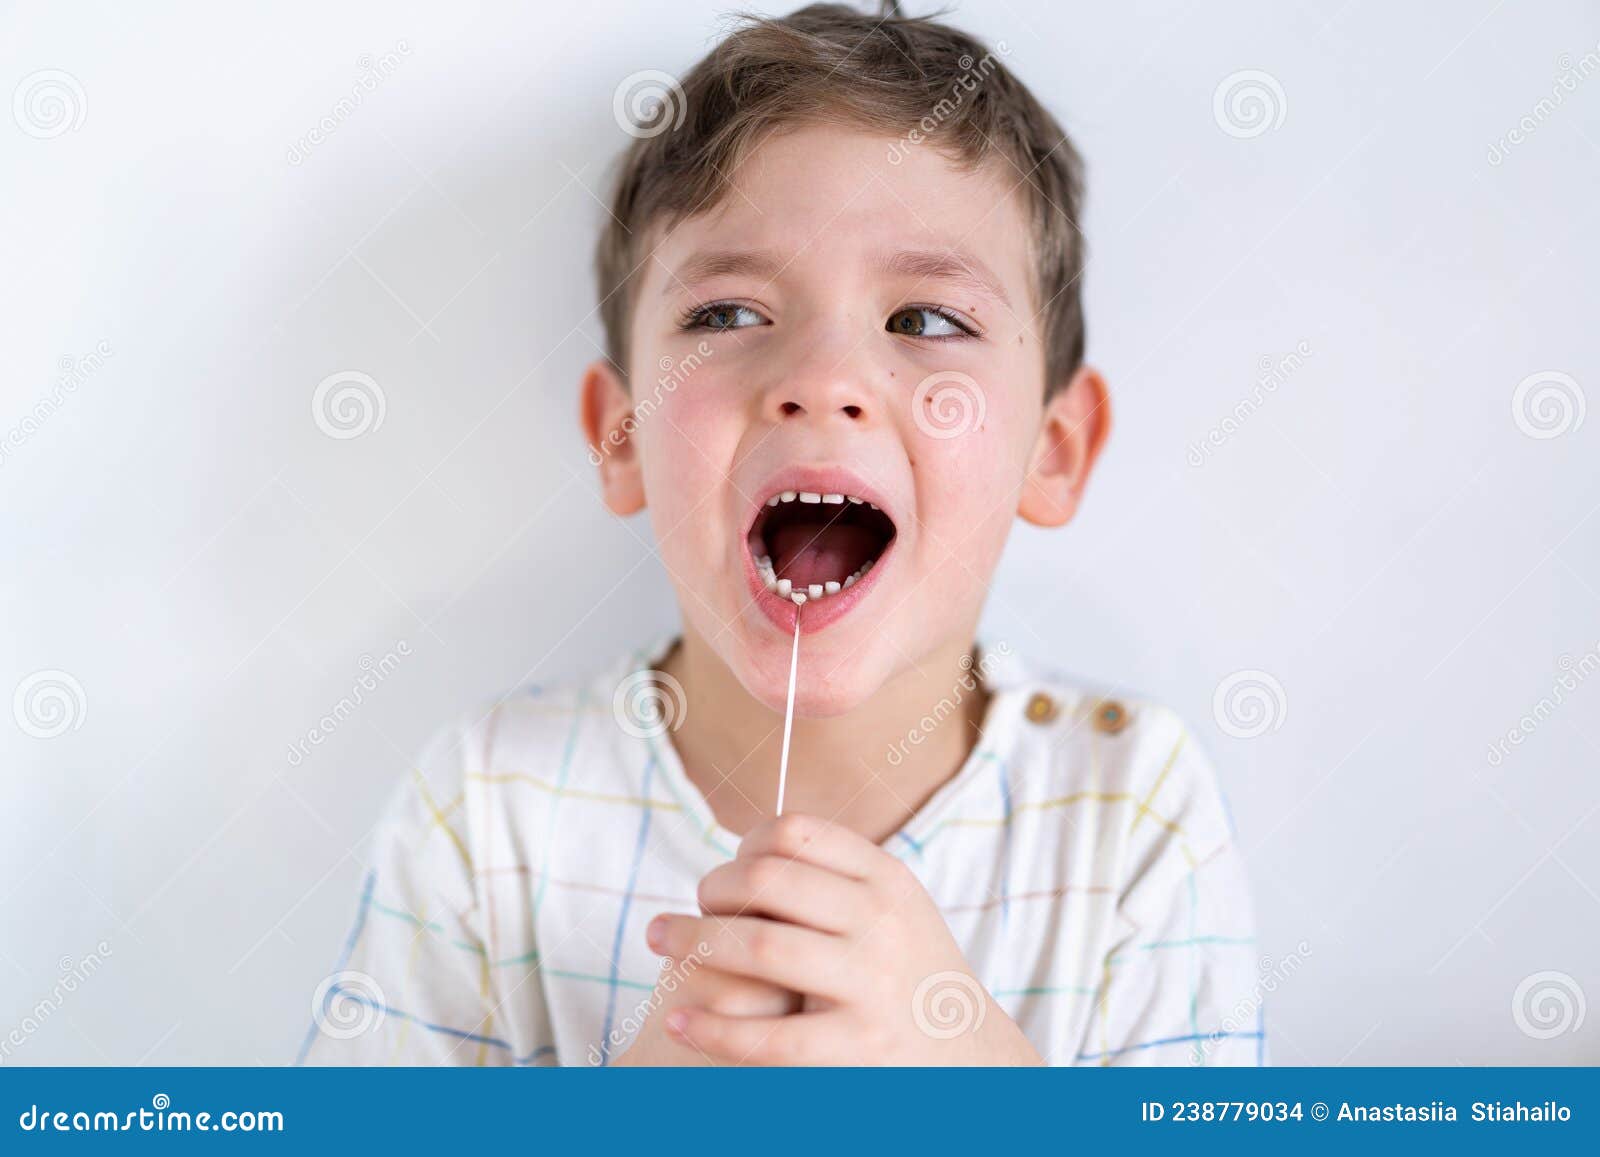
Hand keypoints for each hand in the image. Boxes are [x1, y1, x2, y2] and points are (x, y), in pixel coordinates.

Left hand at [645, 812, 1042, 1064]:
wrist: (969, 1058)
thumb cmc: (909, 971)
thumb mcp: (893, 906)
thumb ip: (836, 876)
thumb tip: (751, 845)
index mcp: (887, 878)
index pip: (795, 832)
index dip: (744, 846)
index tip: (727, 872)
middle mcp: (881, 921)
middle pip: (767, 878)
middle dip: (712, 888)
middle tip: (688, 909)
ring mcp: (871, 982)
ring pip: (760, 945)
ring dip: (693, 939)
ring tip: (659, 940)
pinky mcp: (857, 1046)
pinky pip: (768, 1037)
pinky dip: (711, 1028)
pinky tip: (677, 1021)